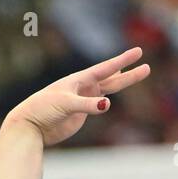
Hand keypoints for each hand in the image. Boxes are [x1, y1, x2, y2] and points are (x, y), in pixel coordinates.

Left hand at [5, 46, 149, 145]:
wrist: (30, 126)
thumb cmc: (43, 110)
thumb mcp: (66, 104)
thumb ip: (87, 105)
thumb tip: (107, 105)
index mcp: (79, 80)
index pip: (106, 68)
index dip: (123, 60)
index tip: (138, 52)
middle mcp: (83, 87)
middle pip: (112, 79)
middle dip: (129, 73)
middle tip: (147, 66)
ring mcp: (83, 100)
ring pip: (107, 91)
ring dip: (122, 83)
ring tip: (139, 74)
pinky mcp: (80, 114)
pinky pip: (98, 106)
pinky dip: (106, 102)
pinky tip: (110, 100)